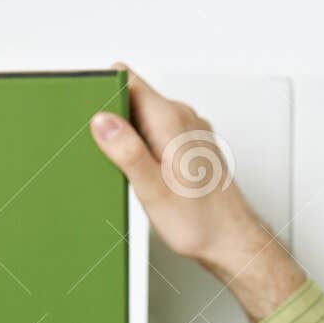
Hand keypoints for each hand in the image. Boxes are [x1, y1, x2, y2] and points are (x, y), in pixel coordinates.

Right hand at [90, 63, 305, 320]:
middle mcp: (183, 117)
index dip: (104, 91)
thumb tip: (102, 121)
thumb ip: (127, 152)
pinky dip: (145, 146)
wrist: (232, 243)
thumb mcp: (153, 191)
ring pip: (145, 116)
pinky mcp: (190, 144)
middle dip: (113, 119)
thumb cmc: (200, 224)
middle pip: (134, 97)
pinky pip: (159, 131)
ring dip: (129, 136)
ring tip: (132, 172)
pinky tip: (146, 175)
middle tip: (111, 157)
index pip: (128, 79)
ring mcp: (189, 129)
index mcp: (171, 121)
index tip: (91, 116)